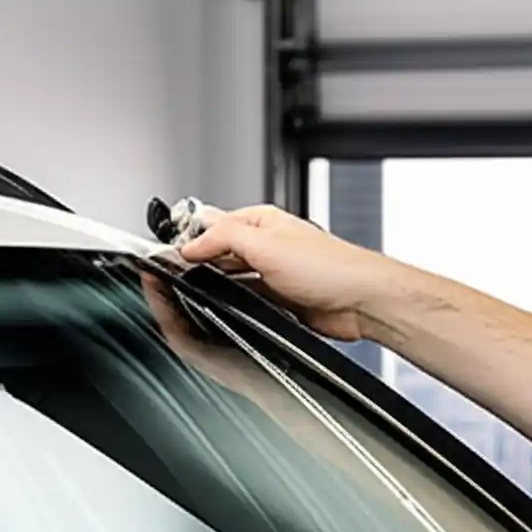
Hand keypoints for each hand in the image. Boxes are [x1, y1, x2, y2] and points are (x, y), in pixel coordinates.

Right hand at [179, 205, 395, 340]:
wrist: (360, 302)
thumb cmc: (329, 267)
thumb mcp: (264, 243)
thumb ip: (223, 238)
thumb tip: (191, 244)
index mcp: (261, 221)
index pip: (213, 225)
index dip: (191, 240)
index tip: (171, 256)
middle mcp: (266, 244)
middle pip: (219, 253)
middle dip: (202, 265)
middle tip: (181, 278)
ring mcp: (272, 273)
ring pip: (231, 279)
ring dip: (219, 287)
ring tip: (204, 295)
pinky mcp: (279, 299)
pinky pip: (247, 301)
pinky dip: (236, 305)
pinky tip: (230, 310)